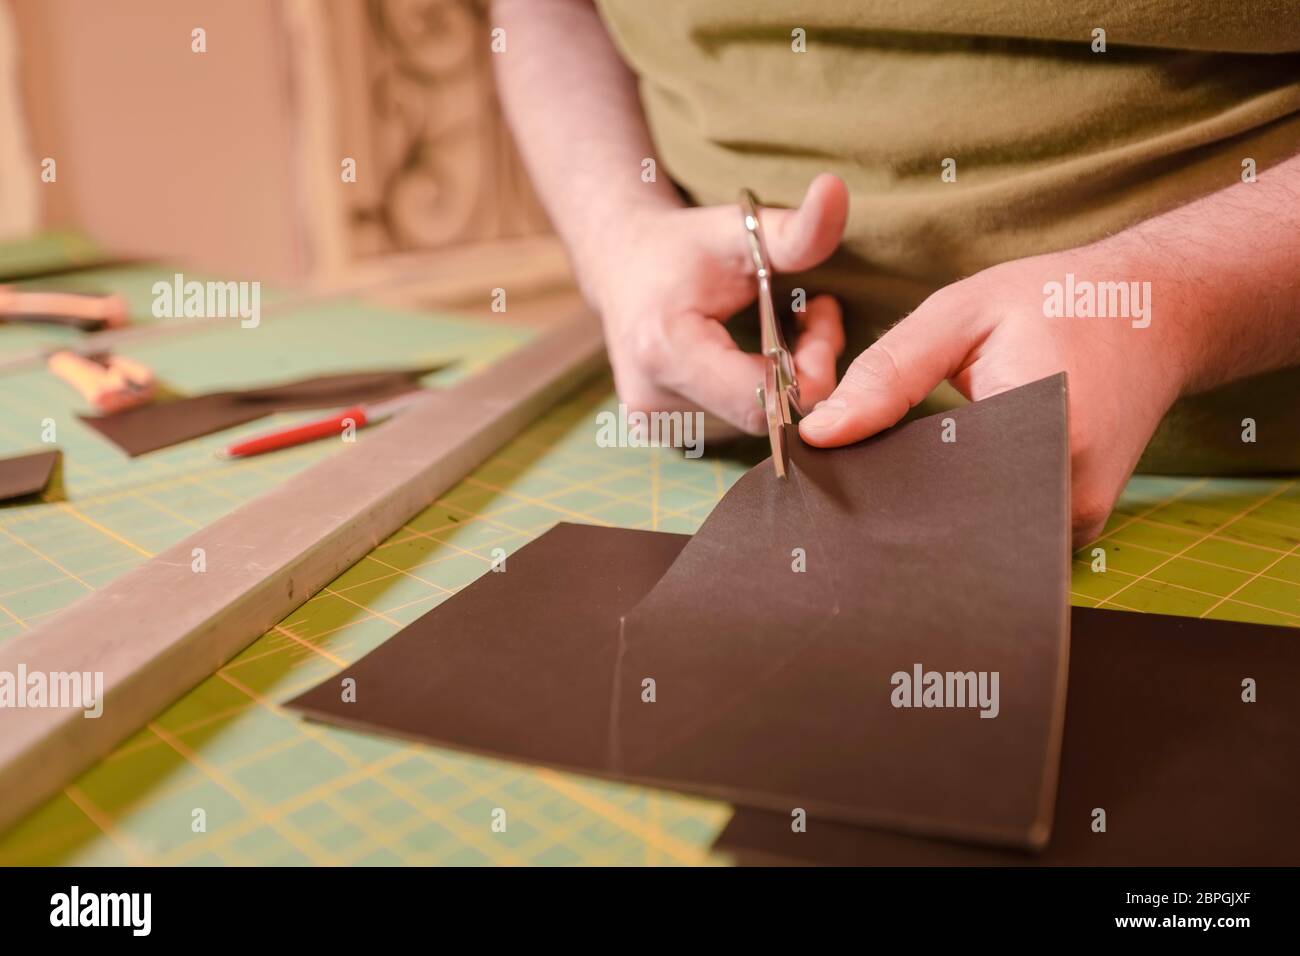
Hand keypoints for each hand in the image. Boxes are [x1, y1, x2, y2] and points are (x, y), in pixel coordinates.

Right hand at [584, 174, 849, 435]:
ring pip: (754, 425)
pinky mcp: (660, 433)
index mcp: (666, 353)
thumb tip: (836, 190)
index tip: (820, 315)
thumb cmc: (683, 245)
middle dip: (801, 372)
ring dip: (781, 384)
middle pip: (765, 415)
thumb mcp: (740, 229)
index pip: (766, 400)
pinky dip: (754, 395)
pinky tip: (749, 358)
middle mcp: (653, 402)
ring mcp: (653, 425)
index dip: (810, 367)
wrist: (622, 264)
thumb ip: (795, 228)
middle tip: (808, 318)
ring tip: (777, 331)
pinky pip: (732, 426)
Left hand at [798, 244, 1192, 545]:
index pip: (931, 494)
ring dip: (936, 508)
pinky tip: (951, 475)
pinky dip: (970, 506)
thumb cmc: (1060, 303)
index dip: (874, 486)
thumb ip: (889, 373)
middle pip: (953, 527)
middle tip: (862, 471)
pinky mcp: (1075, 525)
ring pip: (977, 536)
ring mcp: (1076, 521)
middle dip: (901, 504)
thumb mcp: (963, 314)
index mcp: (1041, 438)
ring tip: (910, 466)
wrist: (1156, 311)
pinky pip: (1003, 531)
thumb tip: (822, 433)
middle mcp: (1065, 497)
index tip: (834, 473)